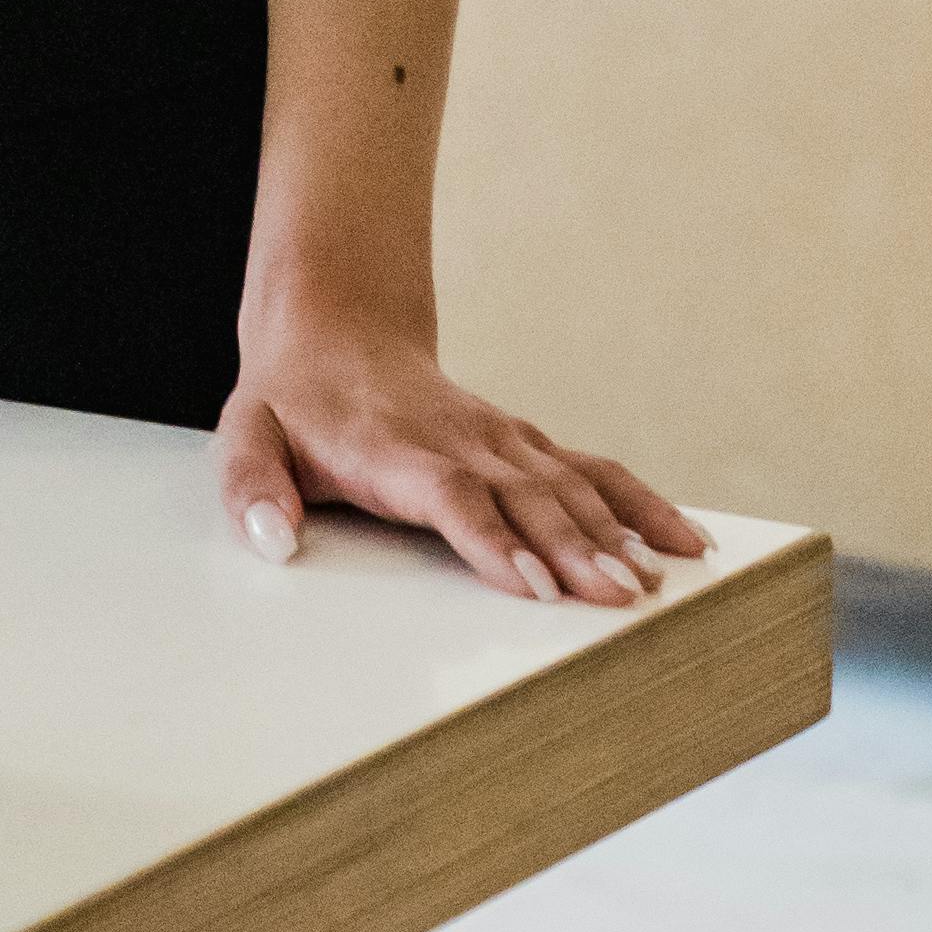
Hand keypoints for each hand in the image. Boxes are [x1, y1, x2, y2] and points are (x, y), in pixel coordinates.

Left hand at [217, 300, 708, 610]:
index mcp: (393, 449)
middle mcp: (460, 441)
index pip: (451, 495)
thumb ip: (251, 487)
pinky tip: (685, 541)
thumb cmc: (291, 403)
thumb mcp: (245, 434)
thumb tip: (273, 540)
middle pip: (525, 497)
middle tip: (618, 601)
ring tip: (655, 584)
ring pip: (568, 486)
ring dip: (614, 534)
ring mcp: (502, 440)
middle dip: (573, 552)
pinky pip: (592, 472)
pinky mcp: (527, 444)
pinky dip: (641, 504)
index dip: (493, 539)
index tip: (532, 585)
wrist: (335, 330)